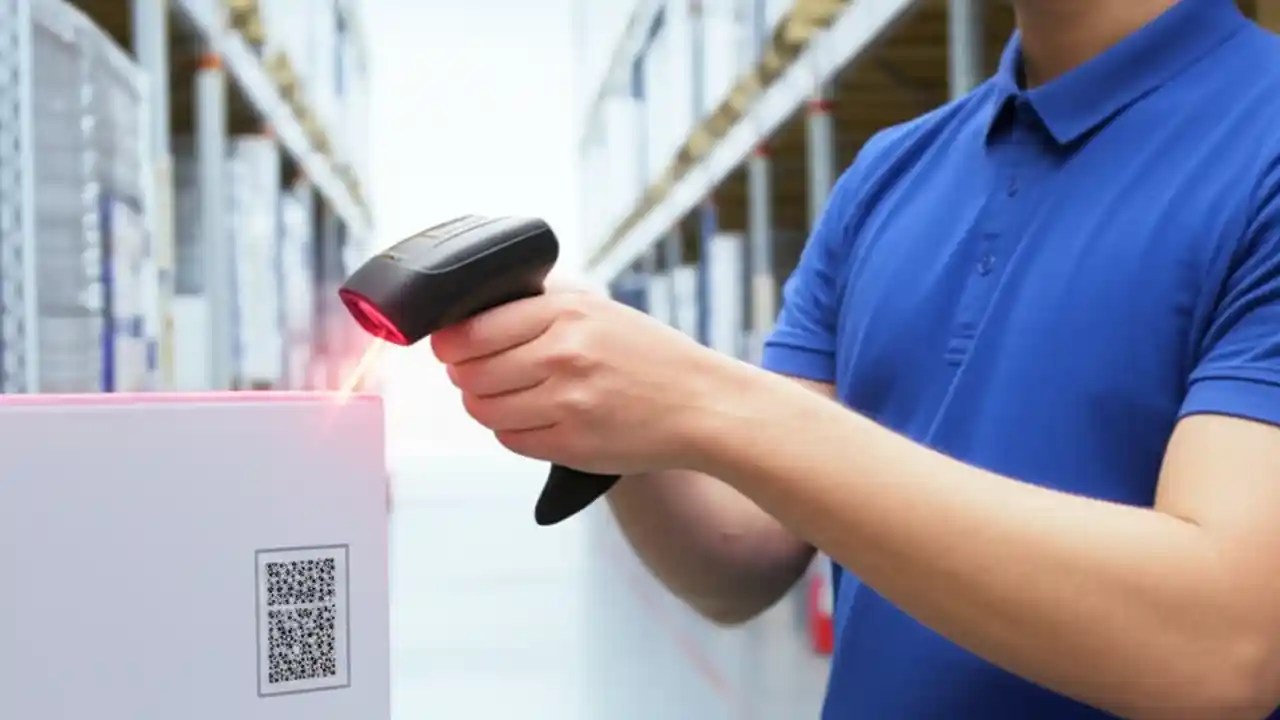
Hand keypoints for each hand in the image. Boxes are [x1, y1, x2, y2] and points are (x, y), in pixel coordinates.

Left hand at [430, 285, 733, 474]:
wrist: (703, 405)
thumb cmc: (652, 358)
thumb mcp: (600, 312)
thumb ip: (542, 313)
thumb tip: (471, 326)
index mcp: (567, 314)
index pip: (473, 331)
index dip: (450, 344)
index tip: (449, 347)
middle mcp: (563, 355)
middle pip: (471, 373)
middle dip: (465, 376)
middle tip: (475, 375)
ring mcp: (566, 402)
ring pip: (485, 410)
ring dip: (485, 405)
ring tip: (505, 398)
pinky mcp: (572, 444)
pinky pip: (511, 439)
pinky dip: (511, 431)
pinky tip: (532, 419)